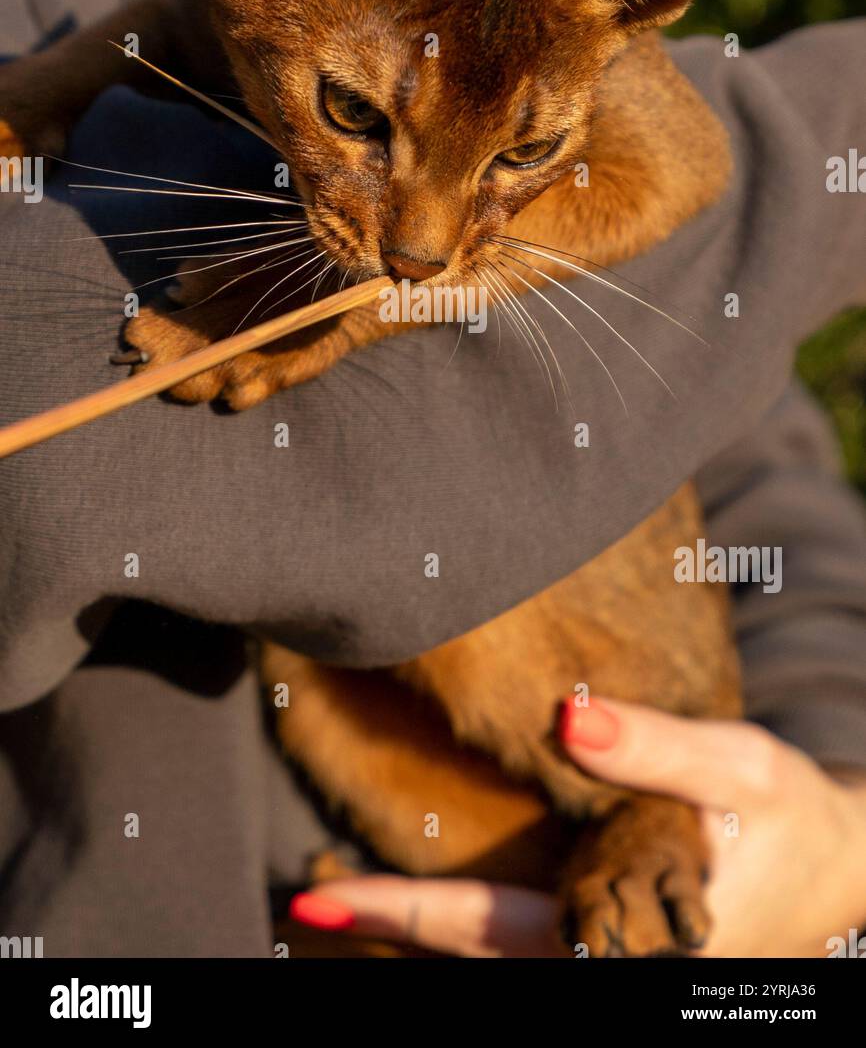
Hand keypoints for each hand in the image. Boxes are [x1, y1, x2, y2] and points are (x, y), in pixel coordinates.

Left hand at [288, 698, 865, 956]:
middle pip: (476, 954)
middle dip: (392, 926)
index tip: (319, 893)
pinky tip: (428, 895)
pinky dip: (467, 921)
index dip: (399, 912)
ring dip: (422, 928)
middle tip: (309, 896)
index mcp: (628, 938)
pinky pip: (524, 939)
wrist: (840, 860)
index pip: (489, 928)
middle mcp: (609, 963)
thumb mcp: (737, 764)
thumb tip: (565, 719)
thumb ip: (653, 746)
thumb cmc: (788, 812)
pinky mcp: (616, 941)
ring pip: (495, 954)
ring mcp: (611, 960)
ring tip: (344, 896)